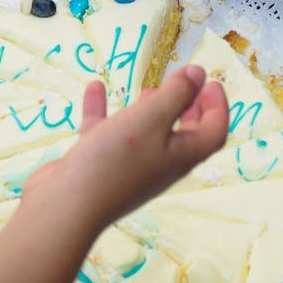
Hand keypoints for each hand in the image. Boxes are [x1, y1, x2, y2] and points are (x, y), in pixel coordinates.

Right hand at [21, 66, 227, 229]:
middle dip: (190, 108)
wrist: (64, 209)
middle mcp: (159, 164)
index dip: (219, 106)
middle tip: (187, 85)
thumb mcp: (152, 118)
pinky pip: (106, 134)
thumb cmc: (116, 160)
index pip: (214, 132)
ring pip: (146, 135)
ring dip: (151, 111)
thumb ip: (177, 93)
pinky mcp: (98, 168)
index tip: (212, 82)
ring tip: (148, 89)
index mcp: (181, 155)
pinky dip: (104, 111)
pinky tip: (95, 88)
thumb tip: (199, 73)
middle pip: (185, 135)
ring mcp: (128, 169)